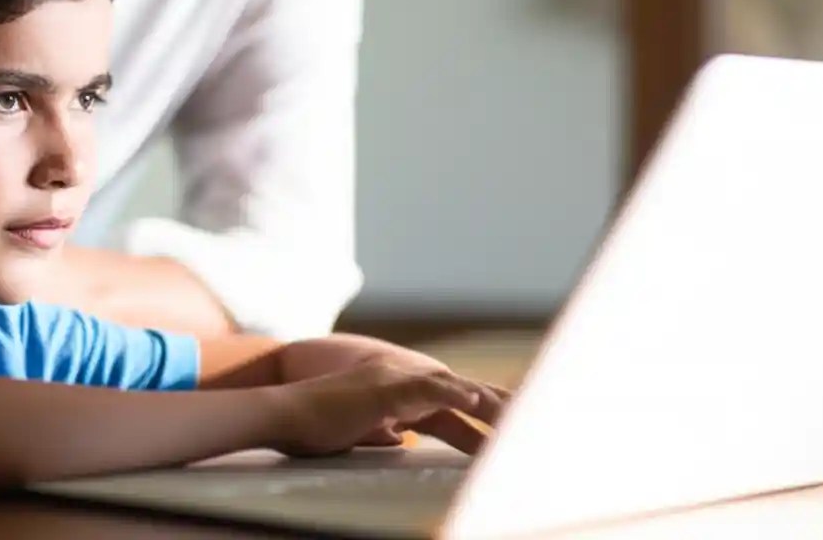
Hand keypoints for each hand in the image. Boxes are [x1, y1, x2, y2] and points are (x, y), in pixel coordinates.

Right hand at [268, 359, 508, 456]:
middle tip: (537, 424)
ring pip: (456, 389)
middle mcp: (407, 383)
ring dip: (489, 403)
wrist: (285, 414)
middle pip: (465, 395)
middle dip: (500, 411)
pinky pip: (427, 389)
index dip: (482, 428)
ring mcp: (397, 381)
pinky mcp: (385, 387)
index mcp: (403, 398)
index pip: (453, 414)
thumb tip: (401, 440)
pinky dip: (452, 394)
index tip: (509, 442)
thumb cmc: (314, 427)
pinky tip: (474, 401)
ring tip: (521, 415)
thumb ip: (382, 431)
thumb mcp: (357, 431)